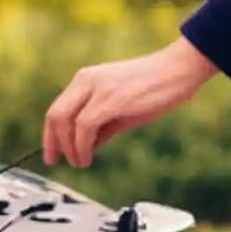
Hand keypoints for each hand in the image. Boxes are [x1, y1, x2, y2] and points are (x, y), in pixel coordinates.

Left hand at [43, 37, 218, 167]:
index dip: (50, 134)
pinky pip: (85, 125)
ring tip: (79, 163)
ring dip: (69, 148)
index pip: (57, 109)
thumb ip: (103, 126)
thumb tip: (88, 147)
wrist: (180, 68)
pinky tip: (87, 156)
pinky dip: (82, 145)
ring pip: (67, 122)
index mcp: (86, 80)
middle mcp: (86, 81)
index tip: (51, 153)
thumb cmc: (155, 87)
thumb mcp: (121, 108)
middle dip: (53, 143)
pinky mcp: (112, 98)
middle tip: (55, 161)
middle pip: (55, 115)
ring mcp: (98, 88)